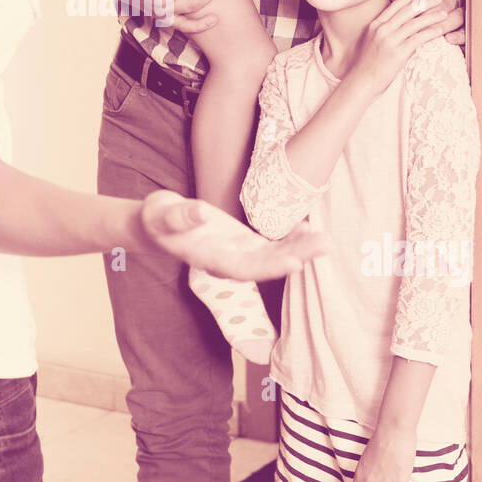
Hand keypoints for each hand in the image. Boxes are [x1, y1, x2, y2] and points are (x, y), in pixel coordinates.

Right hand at [139, 192, 326, 282]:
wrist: (156, 224)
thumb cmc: (157, 219)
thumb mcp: (163, 214)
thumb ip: (181, 216)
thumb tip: (200, 213)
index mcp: (210, 259)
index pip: (244, 268)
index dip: (270, 266)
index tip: (294, 263)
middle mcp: (228, 262)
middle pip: (266, 265)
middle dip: (296, 257)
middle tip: (323, 245)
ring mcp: (238, 253)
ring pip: (273, 257)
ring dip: (300, 250)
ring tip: (325, 240)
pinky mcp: (243, 243)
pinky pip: (270, 246)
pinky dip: (289, 240)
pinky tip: (308, 230)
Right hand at [350, 0, 450, 95]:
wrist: (361, 81)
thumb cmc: (366, 65)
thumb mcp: (371, 42)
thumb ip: (382, 32)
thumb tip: (396, 26)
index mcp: (375, 25)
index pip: (394, 6)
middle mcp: (382, 29)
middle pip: (407, 11)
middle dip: (425, 2)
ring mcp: (390, 40)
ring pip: (415, 23)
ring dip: (432, 17)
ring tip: (444, 13)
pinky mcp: (398, 52)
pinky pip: (419, 38)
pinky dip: (431, 32)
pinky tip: (440, 30)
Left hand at [405, 0, 464, 45]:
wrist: (446, 19)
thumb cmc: (428, 6)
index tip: (413, 4)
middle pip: (446, 3)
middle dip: (430, 14)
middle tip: (415, 23)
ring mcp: (467, 11)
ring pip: (458, 17)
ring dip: (442, 25)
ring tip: (427, 32)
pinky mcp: (469, 29)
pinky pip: (467, 32)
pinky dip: (459, 36)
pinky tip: (449, 39)